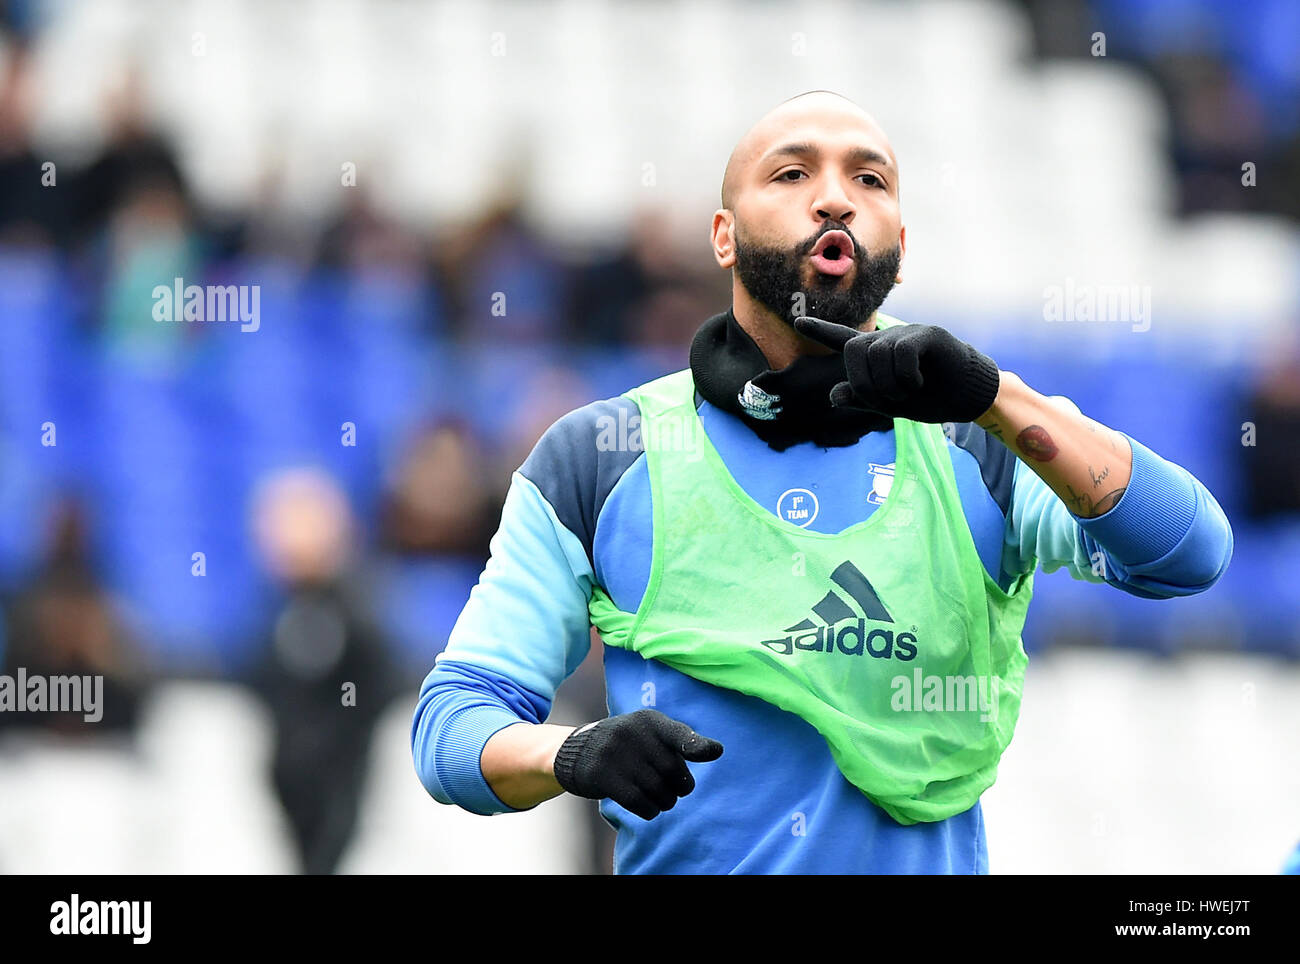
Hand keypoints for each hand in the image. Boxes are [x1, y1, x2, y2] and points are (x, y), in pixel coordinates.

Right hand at [552, 709, 723, 819]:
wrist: (578, 750)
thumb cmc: (628, 746)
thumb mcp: (649, 734)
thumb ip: (680, 741)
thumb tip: (715, 750)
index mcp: (649, 720)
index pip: (678, 734)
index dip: (696, 745)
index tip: (716, 752)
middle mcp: (632, 732)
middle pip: (672, 771)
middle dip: (680, 787)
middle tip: (675, 791)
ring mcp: (615, 753)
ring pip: (657, 789)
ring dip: (666, 802)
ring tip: (662, 801)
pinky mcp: (603, 775)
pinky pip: (638, 801)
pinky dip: (650, 810)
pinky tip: (650, 809)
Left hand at [793, 316, 1001, 423]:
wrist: (967, 397)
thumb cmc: (930, 398)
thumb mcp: (891, 405)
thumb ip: (862, 399)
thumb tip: (834, 395)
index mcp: (875, 356)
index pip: (842, 340)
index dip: (820, 331)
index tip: (798, 322)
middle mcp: (886, 340)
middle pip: (854, 353)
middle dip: (864, 385)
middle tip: (887, 402)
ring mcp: (905, 334)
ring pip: (877, 354)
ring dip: (889, 385)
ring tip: (908, 393)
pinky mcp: (926, 335)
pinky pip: (901, 352)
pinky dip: (906, 376)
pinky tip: (919, 382)